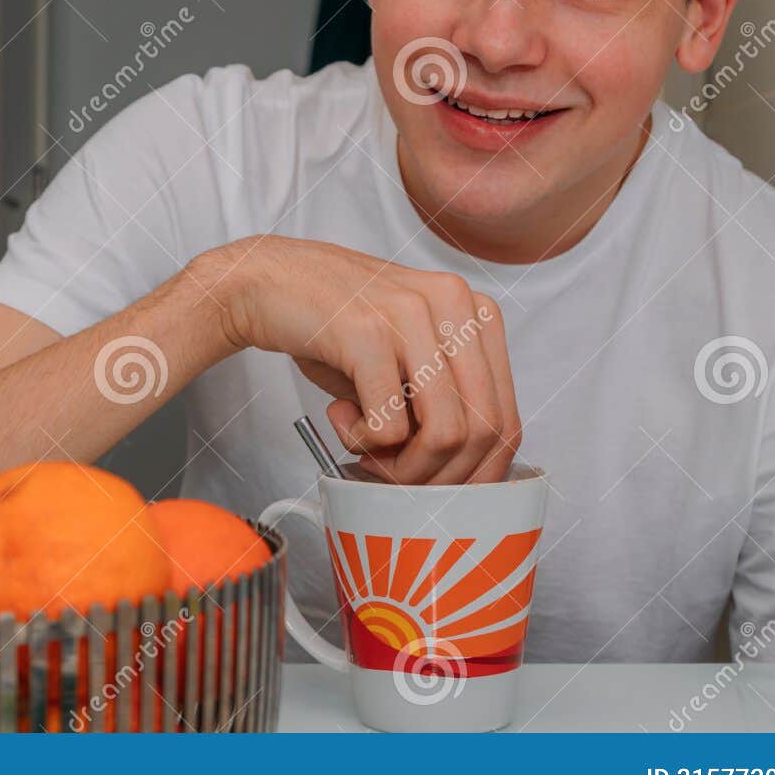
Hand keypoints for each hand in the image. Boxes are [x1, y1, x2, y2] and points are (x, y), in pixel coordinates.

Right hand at [198, 235, 521, 484]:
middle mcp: (453, 304)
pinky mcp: (368, 332)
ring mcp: (412, 314)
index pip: (507, 414)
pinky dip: (364, 443)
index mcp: (474, 311)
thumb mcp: (406, 359)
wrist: (268, 282)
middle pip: (483, 429)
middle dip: (441, 478)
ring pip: (445, 433)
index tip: (445, 492)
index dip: (481, 470)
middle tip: (399, 481)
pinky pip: (389, 425)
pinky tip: (340, 420)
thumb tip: (464, 476)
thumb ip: (443, 401)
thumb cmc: (337, 328)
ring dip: (405, 468)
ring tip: (368, 456)